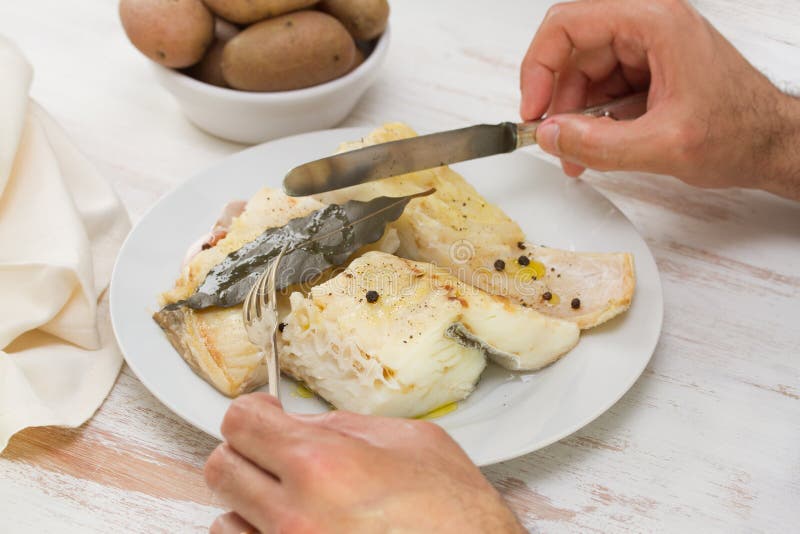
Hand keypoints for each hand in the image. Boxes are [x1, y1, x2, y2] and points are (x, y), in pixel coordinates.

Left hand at [205, 393, 523, 533]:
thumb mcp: (411, 443)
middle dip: (246, 454)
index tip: (263, 416)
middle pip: (222, 468)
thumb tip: (304, 422)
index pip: (241, 423)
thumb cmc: (454, 516)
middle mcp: (295, 515)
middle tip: (273, 455)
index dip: (252, 413)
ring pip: (225, 519)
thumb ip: (346, 426)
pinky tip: (294, 529)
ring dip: (249, 505)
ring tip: (289, 502)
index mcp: (323, 463)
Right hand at [520, 0, 799, 199]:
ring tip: (578, 154)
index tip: (533, 109)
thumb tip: (550, 135)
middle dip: (558, 101)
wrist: (772, 146)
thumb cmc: (741, 133)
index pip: (569, 24)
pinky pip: (602, 89)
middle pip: (573, 52)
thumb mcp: (664, 146)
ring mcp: (648, 48)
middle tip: (553, 140)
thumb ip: (599, 144)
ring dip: (573, 116)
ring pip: (584, 74)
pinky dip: (591, 120)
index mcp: (655, 23)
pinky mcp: (647, 70)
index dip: (540, 67)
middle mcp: (649, 26)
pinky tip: (595, 147)